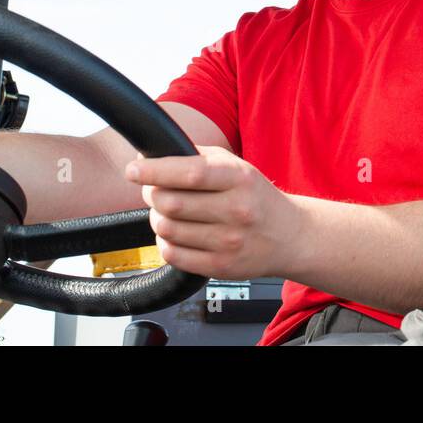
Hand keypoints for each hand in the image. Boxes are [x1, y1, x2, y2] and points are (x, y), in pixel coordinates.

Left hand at [124, 146, 304, 279]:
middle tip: (153, 190)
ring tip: (168, 212)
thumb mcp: (236, 166)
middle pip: (171, 202)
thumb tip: (153, 155)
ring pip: (168, 229)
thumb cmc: (256, 196)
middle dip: (152, 194)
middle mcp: (236, 210)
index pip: (190, 172)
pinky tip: (176, 233)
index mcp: (239, 179)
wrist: (289, 235)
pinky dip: (165, 242)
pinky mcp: (221, 266)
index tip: (133, 169)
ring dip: (158, 218)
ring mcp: (229, 242)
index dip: (155, 171)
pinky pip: (173, 254)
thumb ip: (198, 157)